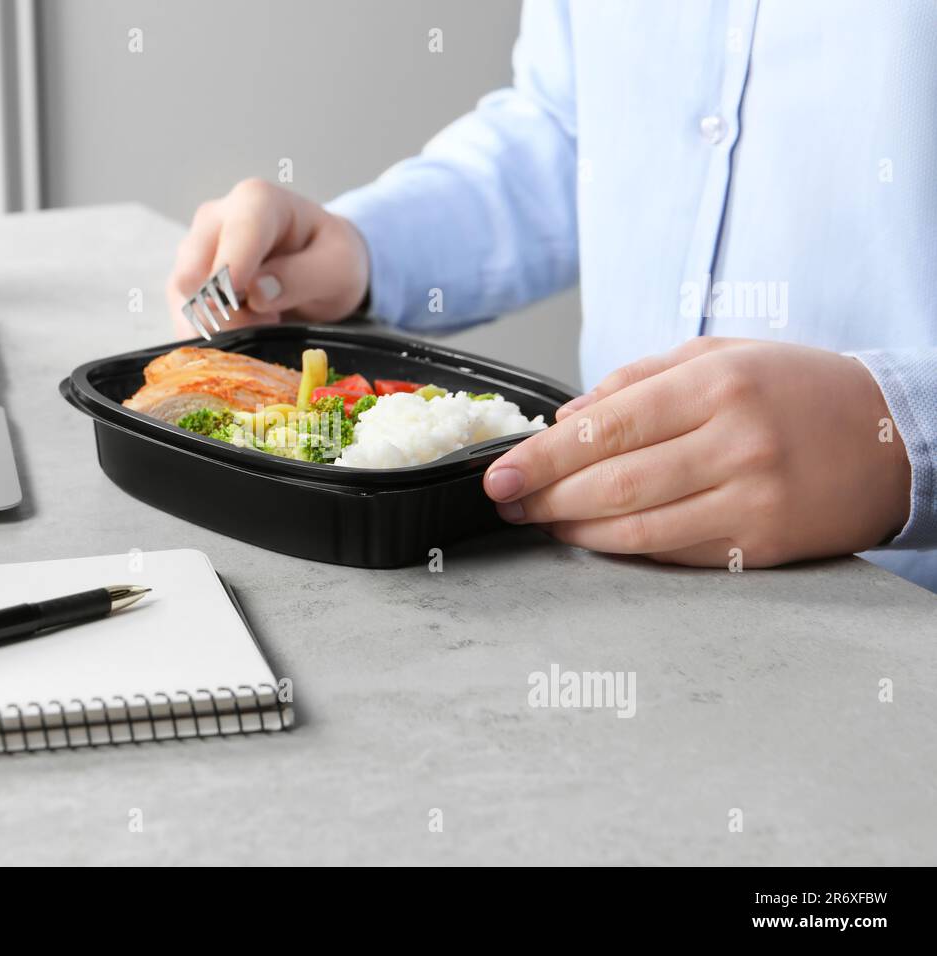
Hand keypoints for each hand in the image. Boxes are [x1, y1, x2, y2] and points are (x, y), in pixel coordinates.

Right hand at [166, 178, 369, 337]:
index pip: (234, 235)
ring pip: (186, 303)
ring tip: (265, 320)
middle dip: (227, 310)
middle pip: (193, 273)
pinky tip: (248, 327)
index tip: (241, 296)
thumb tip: (256, 292)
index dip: (232, 269)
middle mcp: (215, 220)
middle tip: (270, 318)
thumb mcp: (337, 266)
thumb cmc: (330, 257)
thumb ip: (302, 276)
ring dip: (224, 326)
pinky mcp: (187, 287)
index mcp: (256, 202)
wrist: (321, 267)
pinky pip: (186, 321)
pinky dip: (216, 336)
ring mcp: (195, 253)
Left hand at [482, 338, 911, 566]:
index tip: (500, 473)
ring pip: (637, 528)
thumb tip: (566, 418)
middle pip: (613, 483)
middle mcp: (734, 442)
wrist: (893, 435)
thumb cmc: (796, 390)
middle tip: (508, 501)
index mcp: (716, 384)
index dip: (541, 457)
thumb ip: (637, 381)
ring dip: (575, 530)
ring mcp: (751, 498)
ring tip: (542, 521)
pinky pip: (674, 554)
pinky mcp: (763, 544)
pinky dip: (624, 549)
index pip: (605, 427)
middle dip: (545, 497)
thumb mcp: (720, 356)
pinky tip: (596, 538)